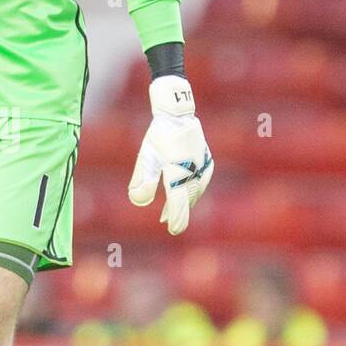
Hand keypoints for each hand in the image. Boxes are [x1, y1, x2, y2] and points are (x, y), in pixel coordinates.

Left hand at [128, 76, 213, 234]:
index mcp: (178, 172)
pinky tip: (183, 193)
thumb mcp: (146, 158)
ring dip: (184, 203)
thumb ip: (142, 181)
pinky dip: (191, 191)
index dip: (176, 219)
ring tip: (171, 212)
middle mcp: (194, 172)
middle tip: (168, 223)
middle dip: (178, 213)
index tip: (173, 230)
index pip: (178, 203)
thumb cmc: (159, 136)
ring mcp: (203, 168)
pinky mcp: (207, 163)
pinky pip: (200, 183)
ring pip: (194, 192)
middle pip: (186, 199)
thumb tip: (138, 202)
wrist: (178, 115)